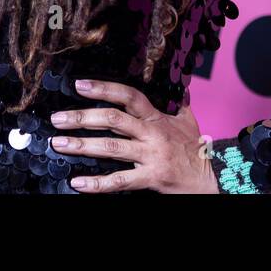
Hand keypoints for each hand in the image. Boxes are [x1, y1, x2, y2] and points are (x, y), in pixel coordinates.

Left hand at [49, 78, 221, 192]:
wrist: (213, 177)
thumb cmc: (196, 150)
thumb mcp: (188, 120)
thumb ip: (179, 103)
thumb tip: (179, 86)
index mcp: (156, 118)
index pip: (128, 96)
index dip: (103, 88)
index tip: (79, 86)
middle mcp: (151, 134)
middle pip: (112, 119)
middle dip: (82, 117)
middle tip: (57, 118)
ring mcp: (150, 156)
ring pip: (111, 147)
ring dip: (82, 145)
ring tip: (59, 143)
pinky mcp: (150, 178)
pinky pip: (120, 181)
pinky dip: (97, 183)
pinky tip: (78, 182)